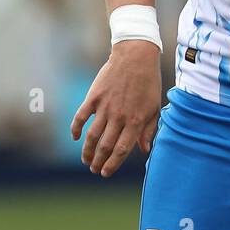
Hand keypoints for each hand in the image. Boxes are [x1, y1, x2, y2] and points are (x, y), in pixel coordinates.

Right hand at [71, 41, 161, 177]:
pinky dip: (75, 129)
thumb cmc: (148, 82)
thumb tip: (144, 150)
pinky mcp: (93, 97)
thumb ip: (150, 130)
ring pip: (92, 136)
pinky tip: (75, 137)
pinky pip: (80, 116)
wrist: (135, 56)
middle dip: (98, 162)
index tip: (106, 173)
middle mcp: (119, 117)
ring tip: (86, 160)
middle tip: (94, 169)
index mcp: (136, 121)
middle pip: (105, 146)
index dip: (112, 164)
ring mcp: (105, 107)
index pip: (121, 150)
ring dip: (87, 151)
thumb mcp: (155, 107)